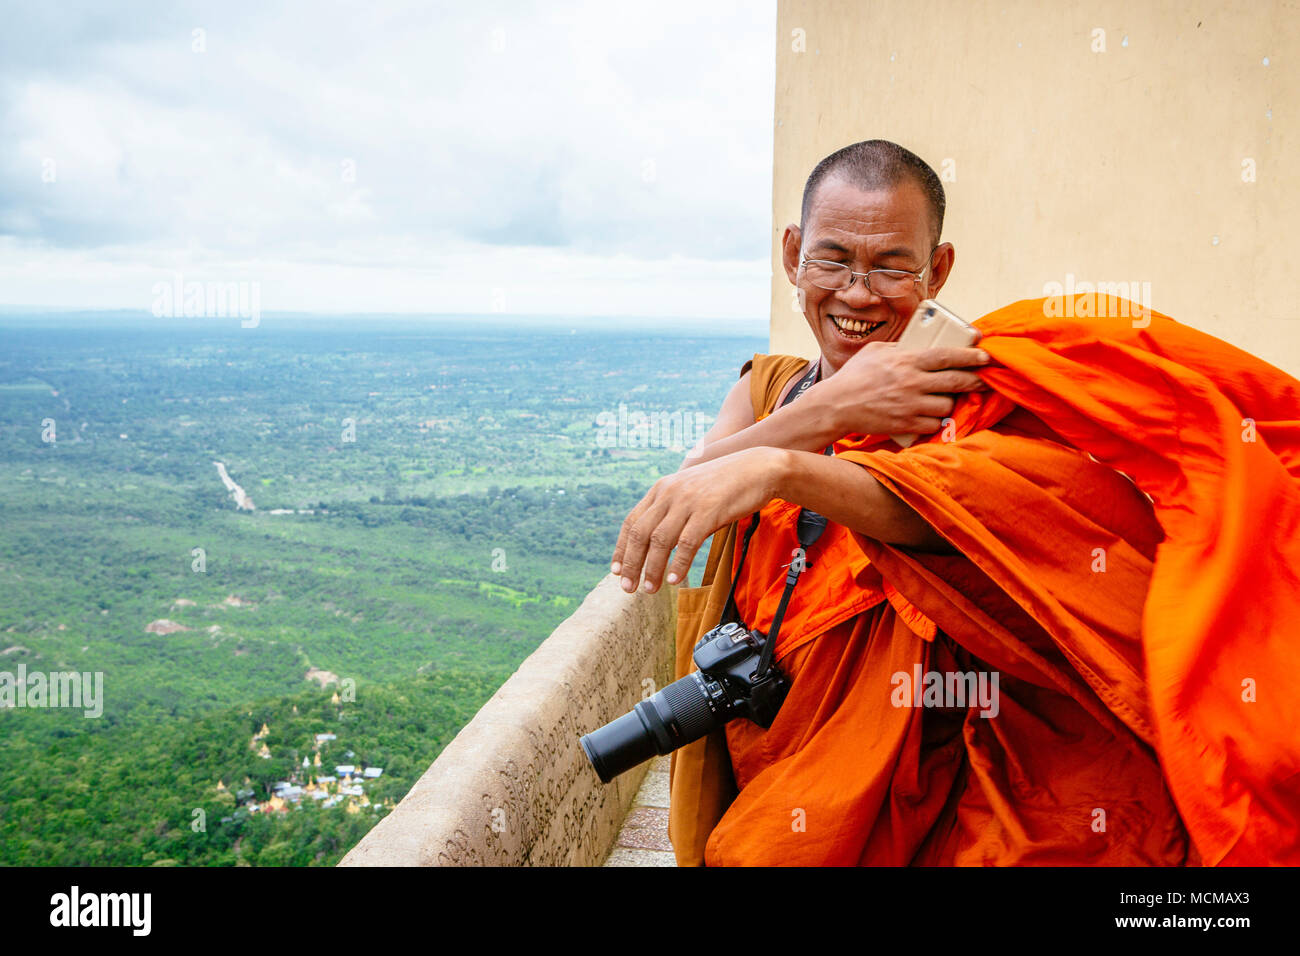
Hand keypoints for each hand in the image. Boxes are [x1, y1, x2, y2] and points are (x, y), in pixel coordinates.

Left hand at [610, 446, 785, 594]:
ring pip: (660, 540)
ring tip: (650, 589)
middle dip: (631, 563)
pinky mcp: (709, 510)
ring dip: (652, 568)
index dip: (622, 549)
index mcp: (662, 489)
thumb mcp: (690, 490)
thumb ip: (673, 509)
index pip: (632, 522)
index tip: (617, 571)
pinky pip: (687, 542)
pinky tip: (675, 579)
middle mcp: (670, 493)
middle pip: (640, 533)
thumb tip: (659, 539)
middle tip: (629, 587)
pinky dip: (678, 563)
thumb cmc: (726, 484)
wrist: (758, 468)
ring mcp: (689, 501)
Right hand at [822, 335, 990, 436]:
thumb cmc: (853, 376)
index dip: (971, 356)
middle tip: (983, 379)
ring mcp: (910, 405)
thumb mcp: (875, 351)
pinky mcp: (906, 424)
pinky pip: (934, 423)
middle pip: (956, 381)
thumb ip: (899, 348)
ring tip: (948, 398)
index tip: (985, 356)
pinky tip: (934, 415)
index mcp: (906, 361)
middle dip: (975, 380)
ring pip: (947, 404)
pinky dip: (937, 420)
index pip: (947, 356)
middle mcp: (912, 383)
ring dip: (951, 402)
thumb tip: (916, 345)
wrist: (835, 406)